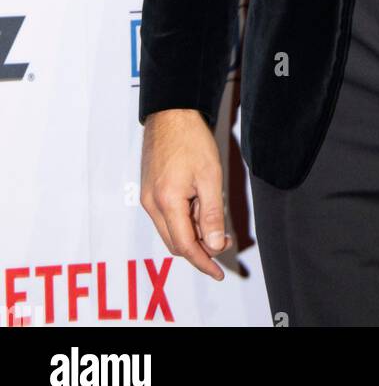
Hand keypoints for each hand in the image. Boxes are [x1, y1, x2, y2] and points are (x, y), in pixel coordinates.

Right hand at [140, 109, 231, 279]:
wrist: (171, 114)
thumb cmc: (191, 140)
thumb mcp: (210, 177)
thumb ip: (211, 214)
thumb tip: (214, 245)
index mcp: (167, 202)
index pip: (185, 246)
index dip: (203, 262)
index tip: (219, 272)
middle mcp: (152, 204)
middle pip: (175, 243)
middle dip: (200, 250)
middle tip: (224, 241)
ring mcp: (148, 198)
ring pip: (170, 231)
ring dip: (192, 234)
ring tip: (214, 219)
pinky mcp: (149, 190)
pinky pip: (166, 217)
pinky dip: (184, 221)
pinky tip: (200, 208)